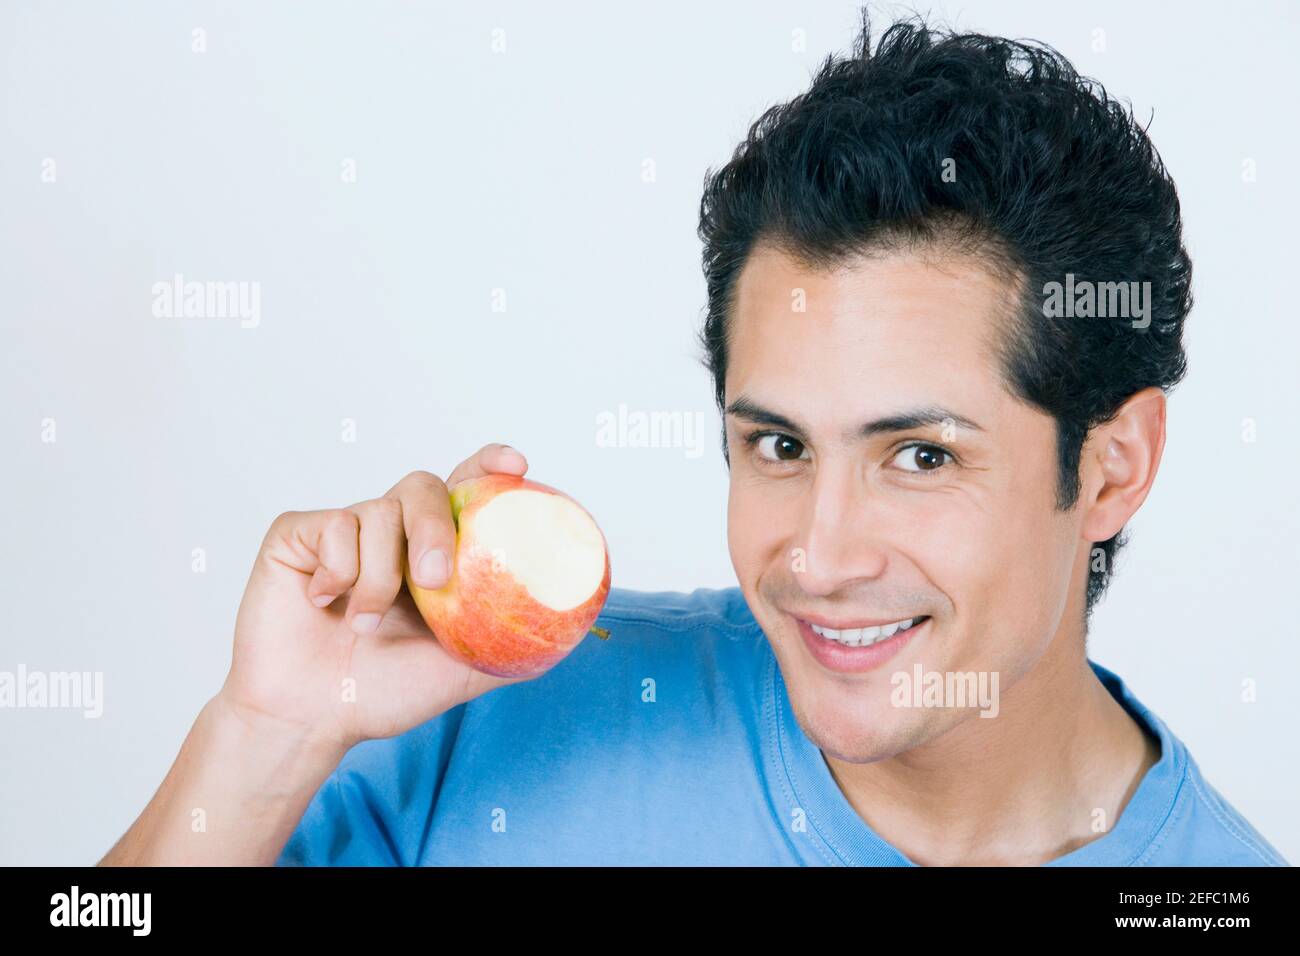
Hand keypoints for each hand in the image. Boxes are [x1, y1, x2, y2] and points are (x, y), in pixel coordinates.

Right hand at [218, 443, 531, 753]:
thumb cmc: (382, 693)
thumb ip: (509, 642)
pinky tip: (323, 604)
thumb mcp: (463, 670)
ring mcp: (344, 529)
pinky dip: (336, 573)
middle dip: (435, 528)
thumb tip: (570, 629)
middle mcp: (392, 532)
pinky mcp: (298, 534)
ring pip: (377, 512)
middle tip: (434, 580)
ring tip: (364, 625)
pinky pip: (331, 527)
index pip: (465, 488)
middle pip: (423, 487)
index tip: (515, 467)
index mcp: (434, 552)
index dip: (489, 466)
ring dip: (378, 577)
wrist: (311, 719)